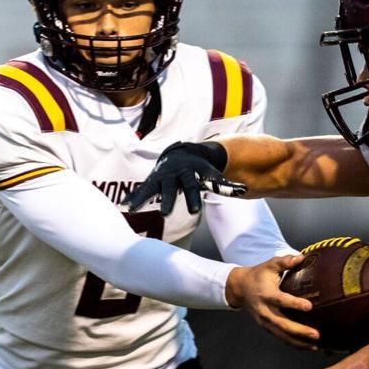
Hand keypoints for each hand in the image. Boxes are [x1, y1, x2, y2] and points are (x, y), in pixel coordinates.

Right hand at [125, 141, 247, 215]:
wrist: (180, 154)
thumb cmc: (198, 170)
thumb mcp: (211, 175)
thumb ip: (225, 185)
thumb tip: (244, 191)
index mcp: (189, 174)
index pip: (192, 186)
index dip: (192, 199)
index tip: (194, 212)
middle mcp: (172, 175)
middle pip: (170, 188)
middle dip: (168, 200)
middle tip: (166, 214)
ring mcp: (160, 177)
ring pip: (151, 188)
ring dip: (142, 198)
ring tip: (132, 208)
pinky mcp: (150, 181)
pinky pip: (141, 190)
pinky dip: (133, 197)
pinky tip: (124, 207)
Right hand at [225, 254, 319, 348]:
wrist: (240, 288)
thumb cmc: (259, 275)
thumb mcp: (270, 265)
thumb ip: (285, 261)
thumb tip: (301, 257)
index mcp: (266, 293)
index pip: (280, 300)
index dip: (294, 304)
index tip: (309, 306)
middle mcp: (264, 310)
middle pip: (282, 323)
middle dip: (299, 330)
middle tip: (316, 334)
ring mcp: (264, 321)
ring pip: (281, 335)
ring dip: (298, 342)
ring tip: (315, 346)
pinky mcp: (266, 327)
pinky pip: (281, 337)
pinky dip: (294, 344)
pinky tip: (308, 347)